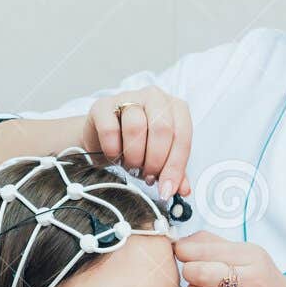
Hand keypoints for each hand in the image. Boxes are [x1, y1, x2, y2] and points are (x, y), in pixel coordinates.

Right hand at [83, 85, 192, 199]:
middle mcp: (155, 97)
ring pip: (136, 127)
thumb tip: (183, 189)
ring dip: (133, 156)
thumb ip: (174, 171)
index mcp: (175, 108)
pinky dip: (112, 150)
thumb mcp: (160, 158)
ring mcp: (128, 97)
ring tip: (130, 164)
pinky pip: (110, 130)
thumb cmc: (136, 144)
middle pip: (162, 129)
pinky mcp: (103, 106)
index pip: (182, 136)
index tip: (167, 188)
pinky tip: (114, 154)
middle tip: (147, 175)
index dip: (175, 166)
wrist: (103, 138)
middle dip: (155, 161)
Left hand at [175, 231, 285, 286]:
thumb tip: (180, 242)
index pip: (200, 248)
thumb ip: (214, 244)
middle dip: (190, 276)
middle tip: (200, 280)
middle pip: (196, 271)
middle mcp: (252, 279)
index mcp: (252, 255)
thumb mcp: (249, 257)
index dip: (185, 254)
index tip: (188, 258)